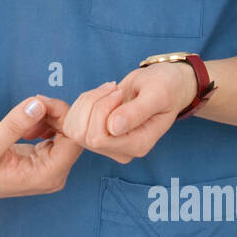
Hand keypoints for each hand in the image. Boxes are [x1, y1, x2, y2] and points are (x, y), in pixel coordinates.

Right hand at [0, 95, 82, 202]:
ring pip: (67, 133)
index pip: (74, 139)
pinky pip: (57, 136)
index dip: (62, 115)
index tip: (39, 102)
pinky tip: (27, 125)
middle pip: (74, 135)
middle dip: (56, 113)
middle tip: (32, 102)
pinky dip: (45, 123)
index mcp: (46, 175)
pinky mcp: (44, 161)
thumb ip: (14, 125)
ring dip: (49, 117)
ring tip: (25, 115)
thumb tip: (38, 104)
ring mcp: (51, 169)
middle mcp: (54, 175)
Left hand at [62, 64, 194, 163]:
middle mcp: (120, 151)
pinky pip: (72, 122)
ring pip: (74, 129)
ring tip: (109, 90)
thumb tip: (114, 128)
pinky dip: (81, 103)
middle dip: (93, 104)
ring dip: (87, 102)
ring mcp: (106, 145)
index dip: (101, 111)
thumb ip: (137, 112)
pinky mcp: (95, 134)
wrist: (163, 85)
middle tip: (114, 89)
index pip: (98, 138)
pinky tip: (101, 94)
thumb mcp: (157, 94)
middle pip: (83, 134)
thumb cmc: (165, 87)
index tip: (119, 92)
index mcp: (137, 146)